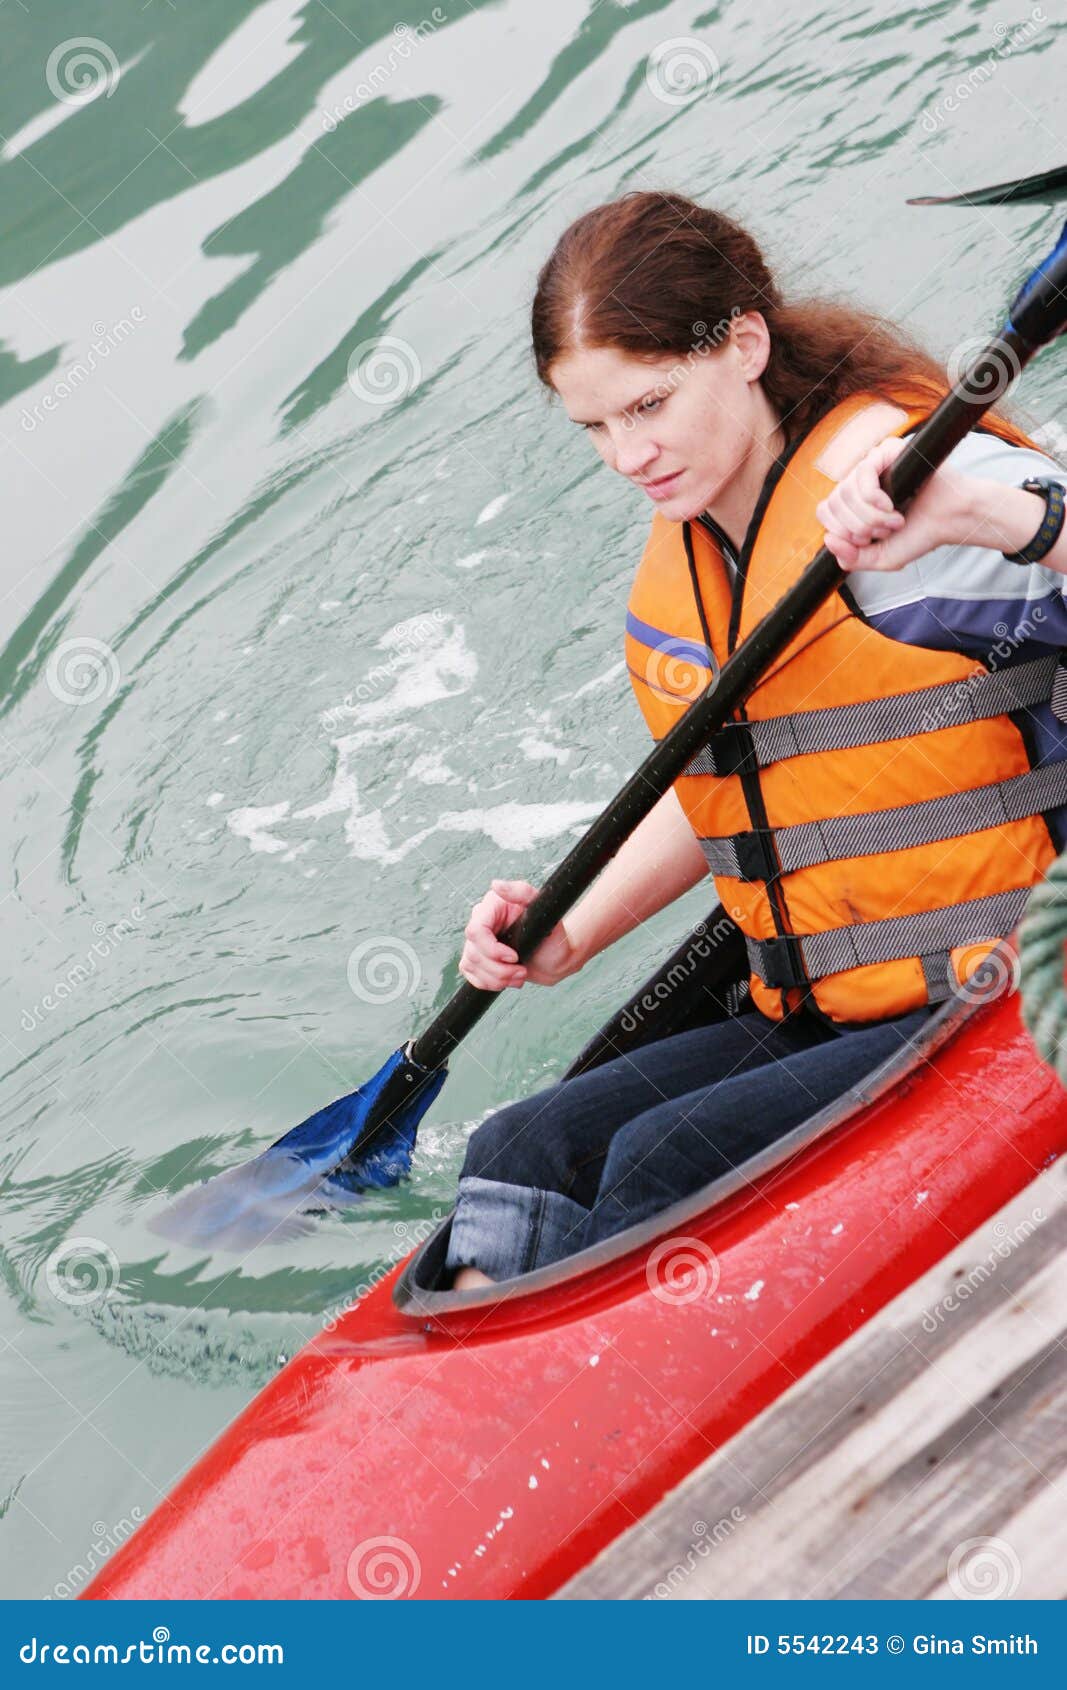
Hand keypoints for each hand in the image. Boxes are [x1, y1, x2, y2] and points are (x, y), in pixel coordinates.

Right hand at [459, 879, 580, 990]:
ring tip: (520, 976)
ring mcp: (477, 940)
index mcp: (494, 906)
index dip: (491, 950)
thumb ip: (523, 892)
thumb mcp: (545, 910)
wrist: (554, 957)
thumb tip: (496, 885)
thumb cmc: (553, 934)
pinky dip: (489, 983)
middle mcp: (481, 921)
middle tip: (523, 972)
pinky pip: (471, 974)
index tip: (514, 957)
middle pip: (473, 953)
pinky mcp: (477, 957)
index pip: (475, 931)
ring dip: (497, 979)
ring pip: (471, 965)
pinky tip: (508, 980)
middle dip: (499, 970)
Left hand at [816, 435, 970, 571]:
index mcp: (854, 502)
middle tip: (886, 531)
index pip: (825, 510)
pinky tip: (891, 506)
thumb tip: (828, 539)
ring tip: (896, 520)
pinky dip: (872, 498)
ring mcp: (872, 465)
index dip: (841, 530)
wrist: (951, 519)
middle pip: (834, 503)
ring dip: (872, 516)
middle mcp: (859, 481)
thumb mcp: (880, 558)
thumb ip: (851, 559)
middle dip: (859, 527)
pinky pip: (862, 473)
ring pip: (846, 491)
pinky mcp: (887, 452)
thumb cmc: (919, 534)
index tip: (867, 540)